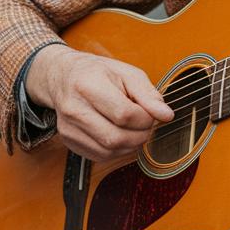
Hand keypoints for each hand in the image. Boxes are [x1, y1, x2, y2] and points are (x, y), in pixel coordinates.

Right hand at [25, 45, 173, 161]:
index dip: (145, 118)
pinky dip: (118, 150)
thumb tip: (166, 115)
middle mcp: (74, 109)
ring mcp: (69, 128)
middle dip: (140, 135)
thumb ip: (147, 94)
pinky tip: (121, 134)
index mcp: (88, 84)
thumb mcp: (126, 73)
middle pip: (115, 138)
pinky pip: (100, 156)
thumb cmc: (97, 73)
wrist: (63, 77)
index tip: (152, 113)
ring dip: (131, 144)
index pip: (124, 114)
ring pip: (109, 151)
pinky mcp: (69, 141)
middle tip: (147, 124)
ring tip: (136, 129)